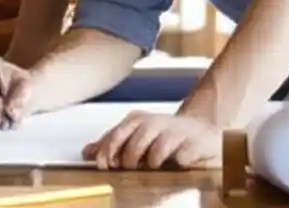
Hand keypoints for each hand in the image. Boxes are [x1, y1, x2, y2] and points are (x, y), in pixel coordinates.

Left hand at [83, 111, 221, 169]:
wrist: (201, 132)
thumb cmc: (165, 137)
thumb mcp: (135, 138)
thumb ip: (112, 145)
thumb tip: (87, 153)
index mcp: (138, 121)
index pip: (117, 135)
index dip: (109, 152)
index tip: (106, 166)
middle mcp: (157, 123)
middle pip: (136, 140)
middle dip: (131, 158)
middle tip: (132, 168)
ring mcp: (178, 133)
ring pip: (159, 148)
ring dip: (153, 161)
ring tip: (155, 166)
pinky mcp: (197, 143)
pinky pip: (185, 155)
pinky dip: (180, 161)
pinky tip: (179, 164)